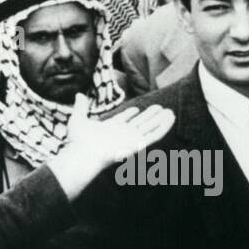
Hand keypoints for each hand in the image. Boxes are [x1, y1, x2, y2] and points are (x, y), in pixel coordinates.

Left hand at [48, 93, 174, 199]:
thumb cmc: (79, 141)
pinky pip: (154, 134)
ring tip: (169, 111)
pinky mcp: (138, 144)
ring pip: (149, 128)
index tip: (136, 109)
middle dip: (149, 116)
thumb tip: (79, 95)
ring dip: (160, 120)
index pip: (122, 121)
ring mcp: (131, 139)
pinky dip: (164, 126)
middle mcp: (122, 135)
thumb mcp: (78, 119)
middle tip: (159, 107)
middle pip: (139, 124)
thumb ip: (80, 107)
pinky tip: (171, 118)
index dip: (129, 114)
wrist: (85, 154)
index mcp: (110, 129)